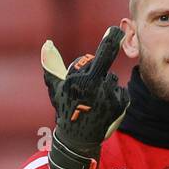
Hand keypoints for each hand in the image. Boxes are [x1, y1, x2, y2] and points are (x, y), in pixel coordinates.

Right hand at [42, 26, 129, 168]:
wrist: (79, 139)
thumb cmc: (65, 109)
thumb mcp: (56, 87)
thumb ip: (51, 64)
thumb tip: (48, 43)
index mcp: (84, 81)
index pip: (102, 54)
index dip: (111, 40)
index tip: (117, 30)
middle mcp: (100, 88)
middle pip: (102, 64)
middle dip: (94, 71)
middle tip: (86, 88)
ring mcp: (112, 97)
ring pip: (111, 79)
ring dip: (103, 85)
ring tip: (93, 101)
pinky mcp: (121, 105)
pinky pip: (120, 91)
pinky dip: (113, 95)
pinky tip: (103, 107)